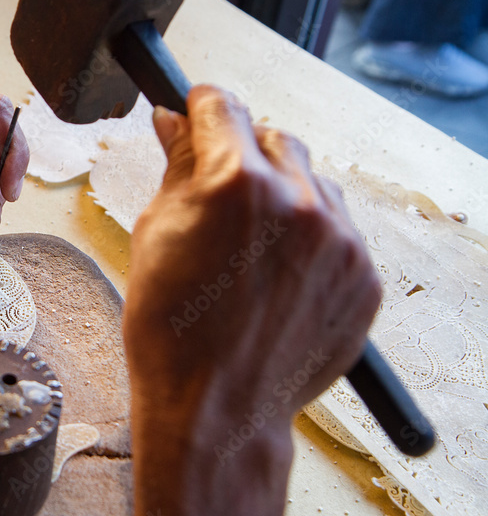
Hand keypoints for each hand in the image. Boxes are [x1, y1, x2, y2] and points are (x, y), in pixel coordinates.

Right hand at [122, 86, 381, 515]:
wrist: (215, 409)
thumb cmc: (170, 332)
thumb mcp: (152, 237)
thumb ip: (175, 169)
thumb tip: (175, 123)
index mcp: (232, 183)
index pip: (221, 106)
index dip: (200, 109)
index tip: (195, 117)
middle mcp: (295, 200)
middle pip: (272, 138)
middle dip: (243, 156)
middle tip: (219, 198)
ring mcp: (338, 240)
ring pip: (311, 181)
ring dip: (283, 196)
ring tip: (252, 249)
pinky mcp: (362, 275)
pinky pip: (337, 229)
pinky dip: (310, 239)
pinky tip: (278, 277)